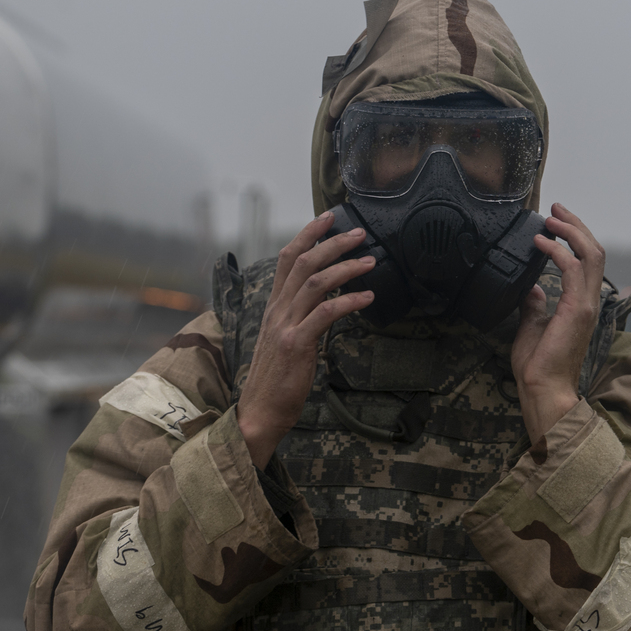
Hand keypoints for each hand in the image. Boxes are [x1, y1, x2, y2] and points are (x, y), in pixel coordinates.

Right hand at [236, 212, 374, 467]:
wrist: (259, 412)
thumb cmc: (277, 377)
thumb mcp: (287, 338)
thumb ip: (304, 316)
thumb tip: (331, 300)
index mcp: (274, 305)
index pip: (288, 258)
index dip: (308, 235)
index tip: (329, 218)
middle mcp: (277, 310)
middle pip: (303, 262)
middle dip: (333, 243)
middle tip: (360, 233)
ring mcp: (284, 326)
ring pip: (315, 283)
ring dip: (346, 267)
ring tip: (371, 262)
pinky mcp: (296, 344)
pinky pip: (325, 314)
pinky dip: (349, 301)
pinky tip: (368, 298)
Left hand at [511, 203, 605, 444]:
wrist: (542, 389)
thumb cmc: (538, 366)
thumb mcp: (532, 326)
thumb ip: (535, 305)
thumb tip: (532, 288)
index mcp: (581, 304)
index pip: (587, 261)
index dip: (574, 237)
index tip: (554, 222)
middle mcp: (588, 301)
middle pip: (594, 250)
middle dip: (575, 225)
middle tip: (556, 208)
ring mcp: (585, 304)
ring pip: (590, 254)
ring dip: (570, 231)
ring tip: (550, 219)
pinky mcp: (576, 309)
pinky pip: (572, 269)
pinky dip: (557, 251)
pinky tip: (540, 243)